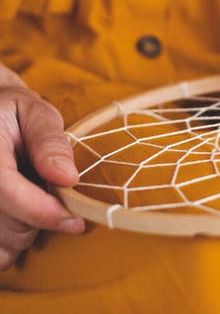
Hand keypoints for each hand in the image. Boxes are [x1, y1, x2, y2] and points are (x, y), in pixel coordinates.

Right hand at [0, 66, 83, 269]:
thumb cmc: (14, 114)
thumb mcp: (35, 112)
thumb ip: (49, 141)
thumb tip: (68, 178)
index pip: (5, 190)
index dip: (41, 211)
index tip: (75, 221)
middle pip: (9, 226)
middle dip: (41, 214)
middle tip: (48, 185)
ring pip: (3, 245)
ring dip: (26, 231)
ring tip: (29, 195)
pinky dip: (11, 243)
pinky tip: (18, 215)